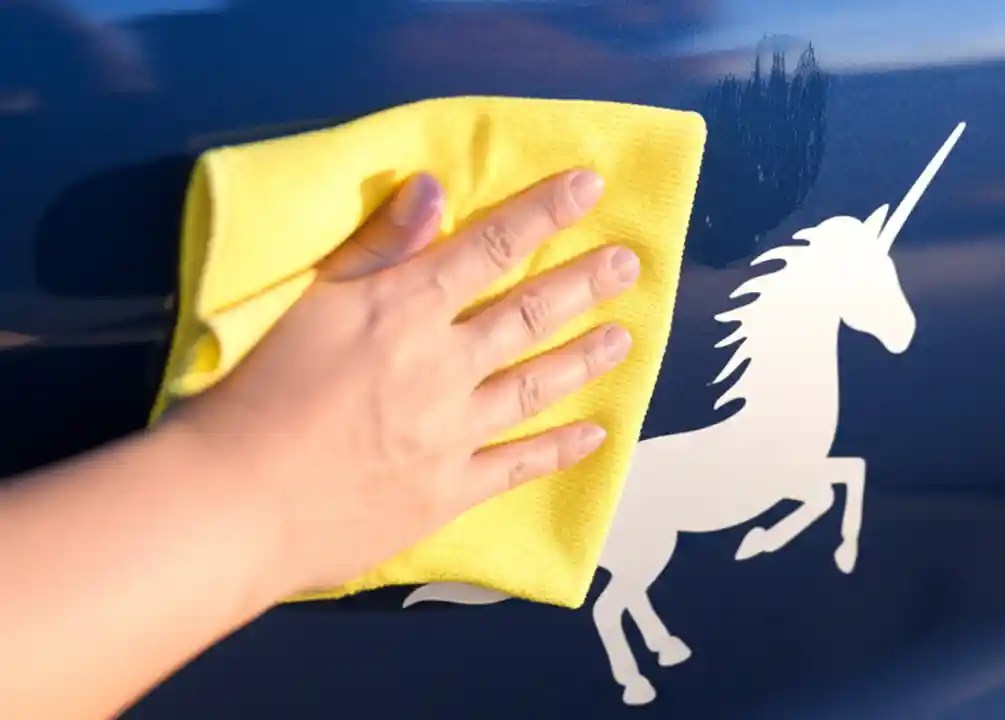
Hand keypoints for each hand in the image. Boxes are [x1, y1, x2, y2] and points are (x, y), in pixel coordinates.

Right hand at [164, 168, 637, 596]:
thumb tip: (433, 187)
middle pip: (529, 314)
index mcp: (404, 311)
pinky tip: (597, 434)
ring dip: (585, 357)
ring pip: (536, 385)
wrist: (235, 502)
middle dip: (585, 283)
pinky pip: (519, 465)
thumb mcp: (306, 302)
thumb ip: (375, 247)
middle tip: (631, 264)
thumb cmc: (253, 394)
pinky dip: (560, 449)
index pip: (489, 247)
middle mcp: (442, 365)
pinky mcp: (448, 492)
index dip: (543, 212)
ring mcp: (452, 432)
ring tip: (626, 337)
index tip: (589, 188)